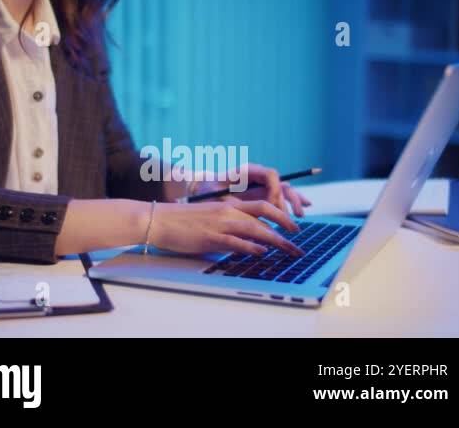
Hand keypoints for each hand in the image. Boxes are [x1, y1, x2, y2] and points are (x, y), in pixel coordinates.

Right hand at [150, 201, 304, 256]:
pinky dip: (252, 247)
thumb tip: (248, 242)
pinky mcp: (211, 237)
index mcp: (229, 205)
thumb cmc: (183, 221)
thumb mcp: (211, 218)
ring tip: (290, 250)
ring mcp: (221, 223)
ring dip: (277, 240)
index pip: (263, 205)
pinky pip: (237, 241)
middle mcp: (229, 211)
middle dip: (286, 225)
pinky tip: (263, 252)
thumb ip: (230, 227)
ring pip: (256, 228)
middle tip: (299, 238)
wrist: (159, 219)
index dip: (282, 214)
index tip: (293, 225)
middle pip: (266, 213)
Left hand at [197, 164, 311, 216]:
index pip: (270, 175)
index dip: (274, 190)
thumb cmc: (207, 192)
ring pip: (285, 190)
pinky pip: (282, 195)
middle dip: (290, 199)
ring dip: (295, 201)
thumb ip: (231, 202)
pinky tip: (304, 208)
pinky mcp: (264, 193)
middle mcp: (258, 176)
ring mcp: (262, 184)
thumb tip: (243, 210)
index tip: (271, 206)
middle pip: (281, 183)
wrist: (202, 190)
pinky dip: (293, 201)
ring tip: (300, 215)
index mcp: (247, 171)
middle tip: (295, 216)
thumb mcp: (215, 196)